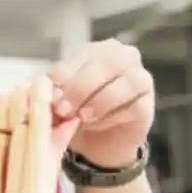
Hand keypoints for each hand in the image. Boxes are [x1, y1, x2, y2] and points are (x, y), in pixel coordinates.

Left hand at [48, 39, 153, 168]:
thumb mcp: (61, 100)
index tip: (50, 95)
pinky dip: (111, 117)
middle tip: (63, 109)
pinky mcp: (147, 104)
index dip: (65, 73)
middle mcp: (123, 57)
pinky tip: (96, 125)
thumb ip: (55, 92)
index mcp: (98, 50)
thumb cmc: (78, 112)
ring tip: (80, 118)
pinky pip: (134, 107)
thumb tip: (44, 91)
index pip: (83, 54)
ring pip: (126, 82)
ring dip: (99, 102)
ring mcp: (140, 78)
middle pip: (107, 63)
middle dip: (81, 87)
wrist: (99, 142)